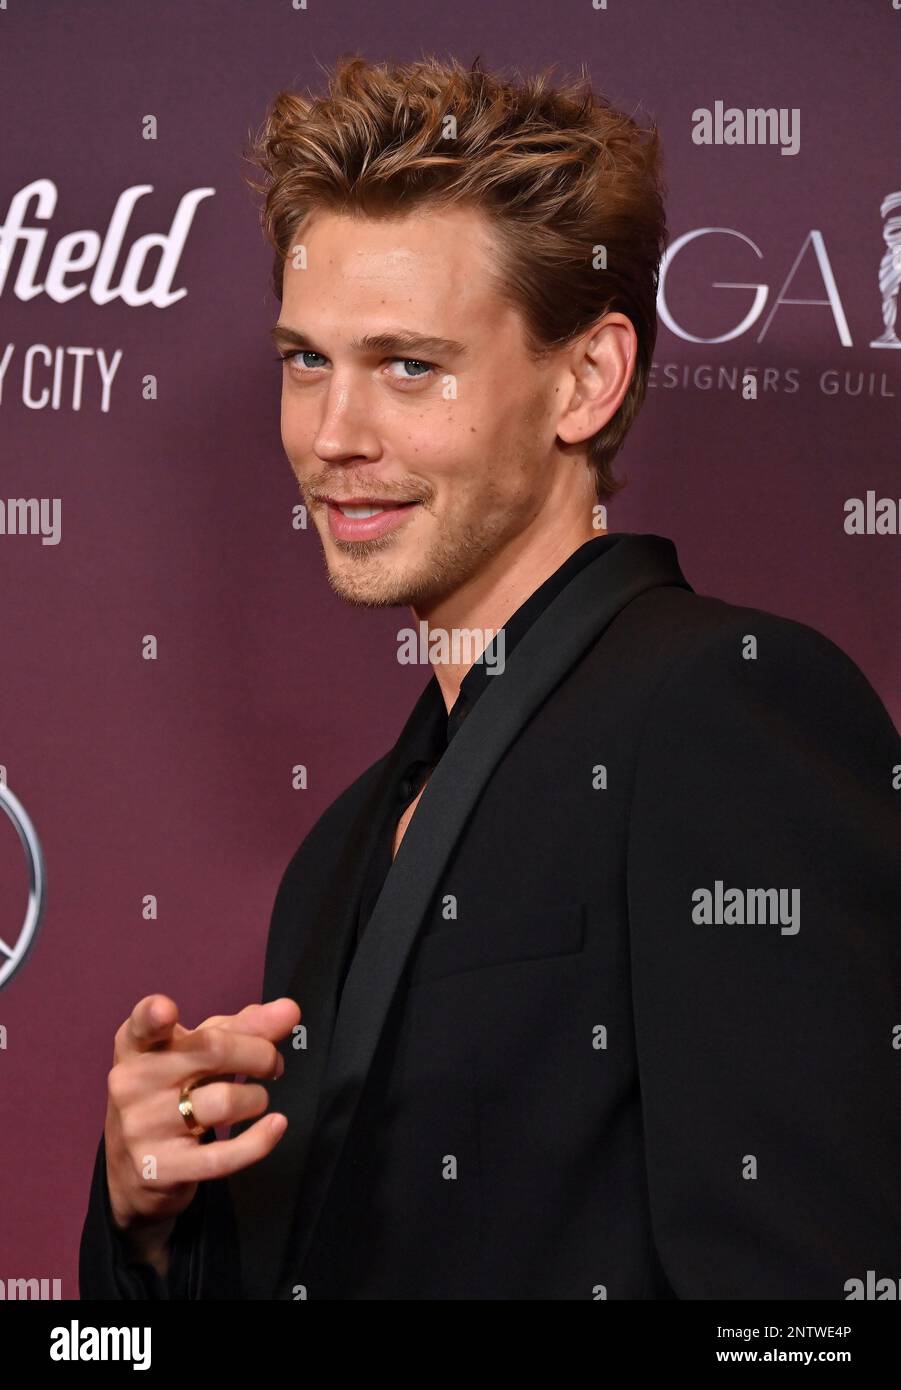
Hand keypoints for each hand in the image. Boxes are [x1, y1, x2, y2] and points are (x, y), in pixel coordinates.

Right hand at [104, 993, 299, 1237]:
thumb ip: (244, 1026)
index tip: (167, 1010)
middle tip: (273, 1064)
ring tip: (257, 1100)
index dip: (153, 1015)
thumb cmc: (175, 1088)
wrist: (136, 1165)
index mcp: (137, 1045)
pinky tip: (276, 1125)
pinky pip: (223, 1156)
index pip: (142, 1025)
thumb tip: (290, 1011)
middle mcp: (132, 1082)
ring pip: (224, 1102)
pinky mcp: (162, 1168)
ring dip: (257, 1098)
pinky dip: (259, 1140)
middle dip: (260, 1053)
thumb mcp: (200, 1050)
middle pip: (212, 1050)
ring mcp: (143, 1128)